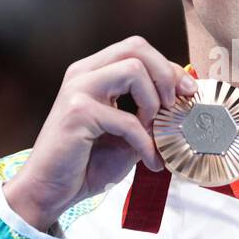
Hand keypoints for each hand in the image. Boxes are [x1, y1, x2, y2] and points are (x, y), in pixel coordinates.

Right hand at [2, 36, 195, 232]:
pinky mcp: (77, 112)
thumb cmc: (87, 163)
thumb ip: (150, 113)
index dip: (168, 68)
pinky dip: (146, 143)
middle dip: (166, 74)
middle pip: (136, 47)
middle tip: (176, 105)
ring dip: (154, 103)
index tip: (187, 92)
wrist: (50, 191)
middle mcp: (83, 73)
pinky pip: (128, 119)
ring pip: (133, 70)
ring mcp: (78, 89)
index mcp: (93, 72)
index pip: (137, 49)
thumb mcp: (128, 134)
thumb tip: (184, 98)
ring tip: (155, 131)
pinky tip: (150, 161)